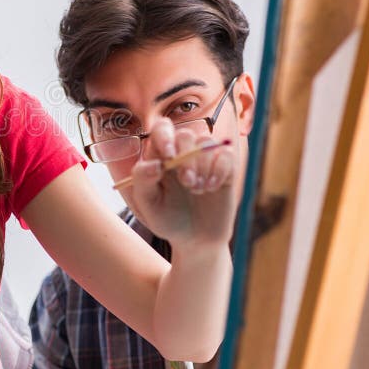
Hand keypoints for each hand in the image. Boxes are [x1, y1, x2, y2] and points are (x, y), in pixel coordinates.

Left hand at [127, 118, 235, 248]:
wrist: (195, 239)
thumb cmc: (167, 219)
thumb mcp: (148, 204)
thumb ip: (143, 180)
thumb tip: (154, 163)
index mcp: (160, 155)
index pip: (162, 129)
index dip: (166, 136)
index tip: (170, 155)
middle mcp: (182, 152)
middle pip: (186, 135)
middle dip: (186, 157)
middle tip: (187, 182)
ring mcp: (204, 159)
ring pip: (206, 143)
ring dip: (202, 166)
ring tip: (197, 190)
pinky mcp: (225, 168)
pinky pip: (226, 155)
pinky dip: (219, 170)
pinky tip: (212, 188)